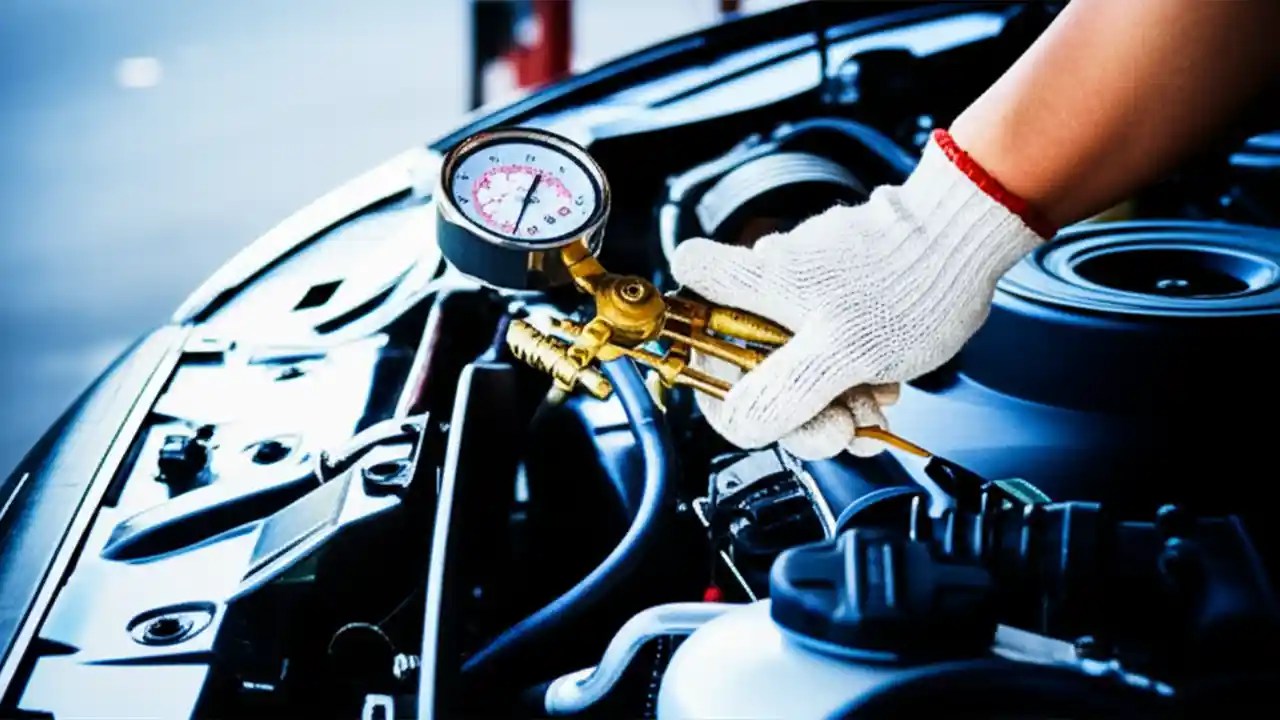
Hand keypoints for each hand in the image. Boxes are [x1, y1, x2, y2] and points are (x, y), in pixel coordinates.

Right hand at [672, 131, 1044, 459]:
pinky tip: (882, 384)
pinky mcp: (837, 293)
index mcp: (754, 287)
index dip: (701, 371)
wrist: (964, 238)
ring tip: (876, 402)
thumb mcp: (840, 355)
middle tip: (839, 424)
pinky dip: (851, 375)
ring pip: (795, 362)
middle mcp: (768, 283)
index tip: (740, 405)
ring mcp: (804, 288)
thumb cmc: (906, 284)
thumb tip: (740, 421)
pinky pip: (827, 348)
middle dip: (794, 407)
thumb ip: (783, 393)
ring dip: (832, 398)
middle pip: (749, 363)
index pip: (685, 317)